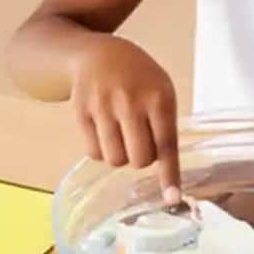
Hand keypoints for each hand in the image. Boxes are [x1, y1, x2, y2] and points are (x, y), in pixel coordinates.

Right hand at [70, 36, 181, 203]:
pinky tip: (106, 133)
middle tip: (141, 144)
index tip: (172, 199)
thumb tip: (165, 167)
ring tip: (123, 138)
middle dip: (142, 160)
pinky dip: (103, 152)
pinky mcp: (81, 114)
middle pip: (139, 159)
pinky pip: (94, 153)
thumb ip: (165, 123)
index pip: (166, 144)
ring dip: (122, 157)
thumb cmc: (138, 77)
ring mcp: (103, 108)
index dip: (170, 175)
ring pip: (115, 160)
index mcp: (158, 97)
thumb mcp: (162, 89)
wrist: (97, 53)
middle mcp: (130, 103)